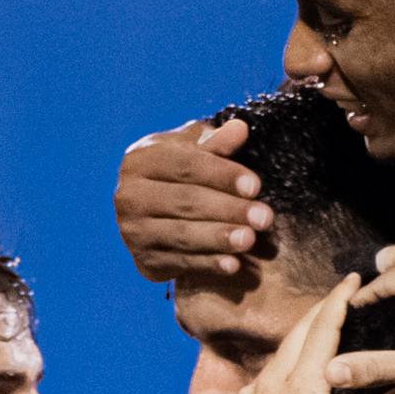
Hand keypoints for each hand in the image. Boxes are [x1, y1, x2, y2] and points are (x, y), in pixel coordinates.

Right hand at [116, 115, 268, 280]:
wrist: (154, 216)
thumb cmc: (179, 175)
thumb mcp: (194, 153)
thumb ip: (216, 144)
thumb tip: (240, 129)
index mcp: (141, 160)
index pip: (186, 166)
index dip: (222, 175)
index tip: (255, 186)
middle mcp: (130, 195)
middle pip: (185, 201)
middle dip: (229, 209)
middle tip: (264, 217)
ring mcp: (133, 230)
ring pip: (182, 234)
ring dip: (219, 238)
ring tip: (250, 239)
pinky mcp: (144, 260)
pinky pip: (180, 262)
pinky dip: (208, 264)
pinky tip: (233, 264)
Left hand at [219, 274, 394, 393]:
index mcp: (301, 384)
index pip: (322, 328)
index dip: (338, 299)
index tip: (352, 279)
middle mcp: (272, 381)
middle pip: (297, 332)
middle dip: (319, 311)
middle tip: (340, 296)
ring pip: (278, 353)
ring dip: (300, 337)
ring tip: (320, 331)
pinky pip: (264, 376)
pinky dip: (284, 364)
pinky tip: (293, 373)